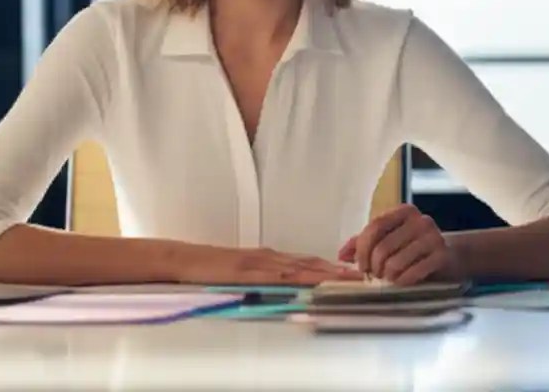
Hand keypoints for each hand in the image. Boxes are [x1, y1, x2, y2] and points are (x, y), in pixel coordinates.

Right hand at [177, 245, 365, 285]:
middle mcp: (269, 257)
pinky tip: (309, 282)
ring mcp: (259, 263)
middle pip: (309, 263)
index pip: (307, 263)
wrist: (186, 260)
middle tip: (361, 276)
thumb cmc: (212, 269)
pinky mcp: (247, 271)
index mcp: (270, 258)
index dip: (331, 268)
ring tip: (346, 278)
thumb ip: (264, 279)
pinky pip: (276, 276)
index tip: (352, 273)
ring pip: (299, 268)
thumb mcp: (244, 274)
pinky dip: (295, 279)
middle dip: (336, 270)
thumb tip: (286, 290)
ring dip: (324, 273)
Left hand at [338, 204, 464, 285]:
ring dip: (388, 276)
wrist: (453, 256)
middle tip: (376, 275)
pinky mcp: (442, 256)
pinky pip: (413, 272)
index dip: (362, 249)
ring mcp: (433, 237)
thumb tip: (340, 256)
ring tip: (390, 278)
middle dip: (374, 266)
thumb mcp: (390, 239)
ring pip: (396, 261)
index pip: (374, 227)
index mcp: (403, 212)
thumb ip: (363, 243)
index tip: (360, 266)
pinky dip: (403, 281)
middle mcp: (419, 220)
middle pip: (383, 247)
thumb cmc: (414, 247)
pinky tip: (402, 282)